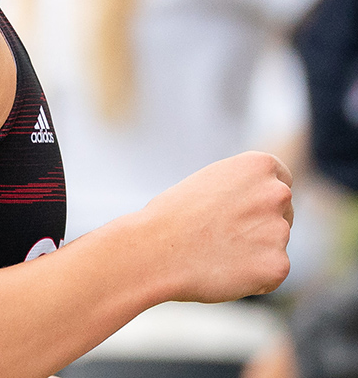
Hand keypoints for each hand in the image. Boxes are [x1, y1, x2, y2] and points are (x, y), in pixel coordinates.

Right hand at [142, 151, 292, 302]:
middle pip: (284, 213)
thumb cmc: (175, 214)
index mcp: (258, 165)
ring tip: (216, 251)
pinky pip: (273, 272)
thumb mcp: (211, 182)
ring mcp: (280, 230)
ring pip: (276, 244)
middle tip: (225, 233)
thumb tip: (263, 206)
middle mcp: (276, 193)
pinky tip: (224, 269)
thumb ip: (243, 188)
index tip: (246, 207)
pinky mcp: (278, 265)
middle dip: (263, 224)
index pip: (282, 178)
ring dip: (256, 251)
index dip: (264, 195)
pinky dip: (254, 277)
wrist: (158, 249)